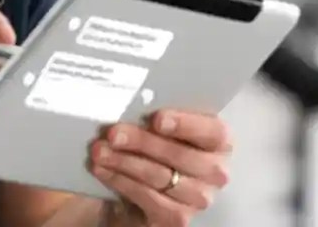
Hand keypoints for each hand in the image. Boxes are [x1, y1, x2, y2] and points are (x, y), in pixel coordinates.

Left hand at [88, 111, 231, 226]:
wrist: (137, 189)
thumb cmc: (152, 148)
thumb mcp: (157, 126)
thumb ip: (155, 115)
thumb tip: (133, 102)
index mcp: (218, 141)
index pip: (212, 131)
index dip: (186, 124)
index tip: (157, 119)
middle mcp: (215, 171)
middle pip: (180, 155)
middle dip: (142, 142)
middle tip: (113, 133)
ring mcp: (199, 198)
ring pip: (161, 177)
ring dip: (125, 162)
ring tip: (100, 151)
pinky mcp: (178, 218)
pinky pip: (149, 198)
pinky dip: (121, 181)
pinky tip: (103, 170)